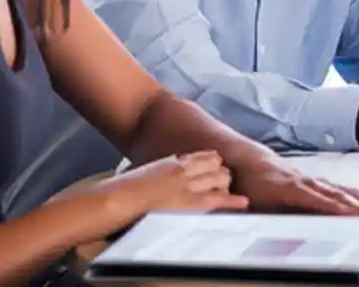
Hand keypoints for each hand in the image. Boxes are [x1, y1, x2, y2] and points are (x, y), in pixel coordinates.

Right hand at [91, 150, 250, 219]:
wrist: (116, 200)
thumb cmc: (122, 191)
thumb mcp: (143, 174)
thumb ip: (158, 174)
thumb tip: (157, 179)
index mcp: (171, 162)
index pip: (203, 156)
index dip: (213, 163)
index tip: (216, 169)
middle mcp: (183, 170)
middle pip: (216, 165)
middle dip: (222, 174)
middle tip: (222, 184)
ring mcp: (187, 185)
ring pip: (220, 178)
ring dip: (225, 185)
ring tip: (227, 194)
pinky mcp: (188, 203)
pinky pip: (217, 199)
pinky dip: (231, 201)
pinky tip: (243, 203)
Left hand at [235, 160, 358, 216]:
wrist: (246, 158)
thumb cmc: (250, 183)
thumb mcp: (256, 204)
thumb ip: (272, 216)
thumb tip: (282, 230)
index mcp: (292, 188)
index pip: (322, 201)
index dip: (341, 209)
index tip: (358, 217)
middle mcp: (306, 181)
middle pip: (337, 195)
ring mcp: (311, 179)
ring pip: (340, 190)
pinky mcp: (313, 180)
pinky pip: (337, 188)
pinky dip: (353, 195)